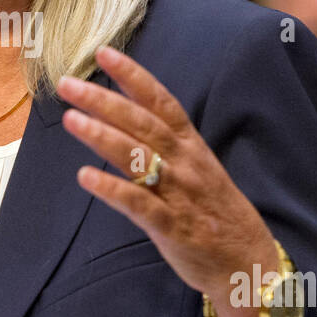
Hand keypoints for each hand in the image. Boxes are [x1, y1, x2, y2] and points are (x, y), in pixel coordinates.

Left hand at [57, 45, 277, 316]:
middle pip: (142, 124)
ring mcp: (180, 195)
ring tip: (71, 119)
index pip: (161, 102)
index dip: (133, 76)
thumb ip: (165, 145)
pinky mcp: (173, 228)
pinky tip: (86, 177)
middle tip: (68, 84)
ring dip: (103, 136)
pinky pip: (139, 205)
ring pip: (138, 158)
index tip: (103, 53)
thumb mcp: (197, 169)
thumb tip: (123, 119)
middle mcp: (186, 164)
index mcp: (191, 146)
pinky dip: (112, 189)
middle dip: (104, 100)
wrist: (248, 262)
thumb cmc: (216, 212)